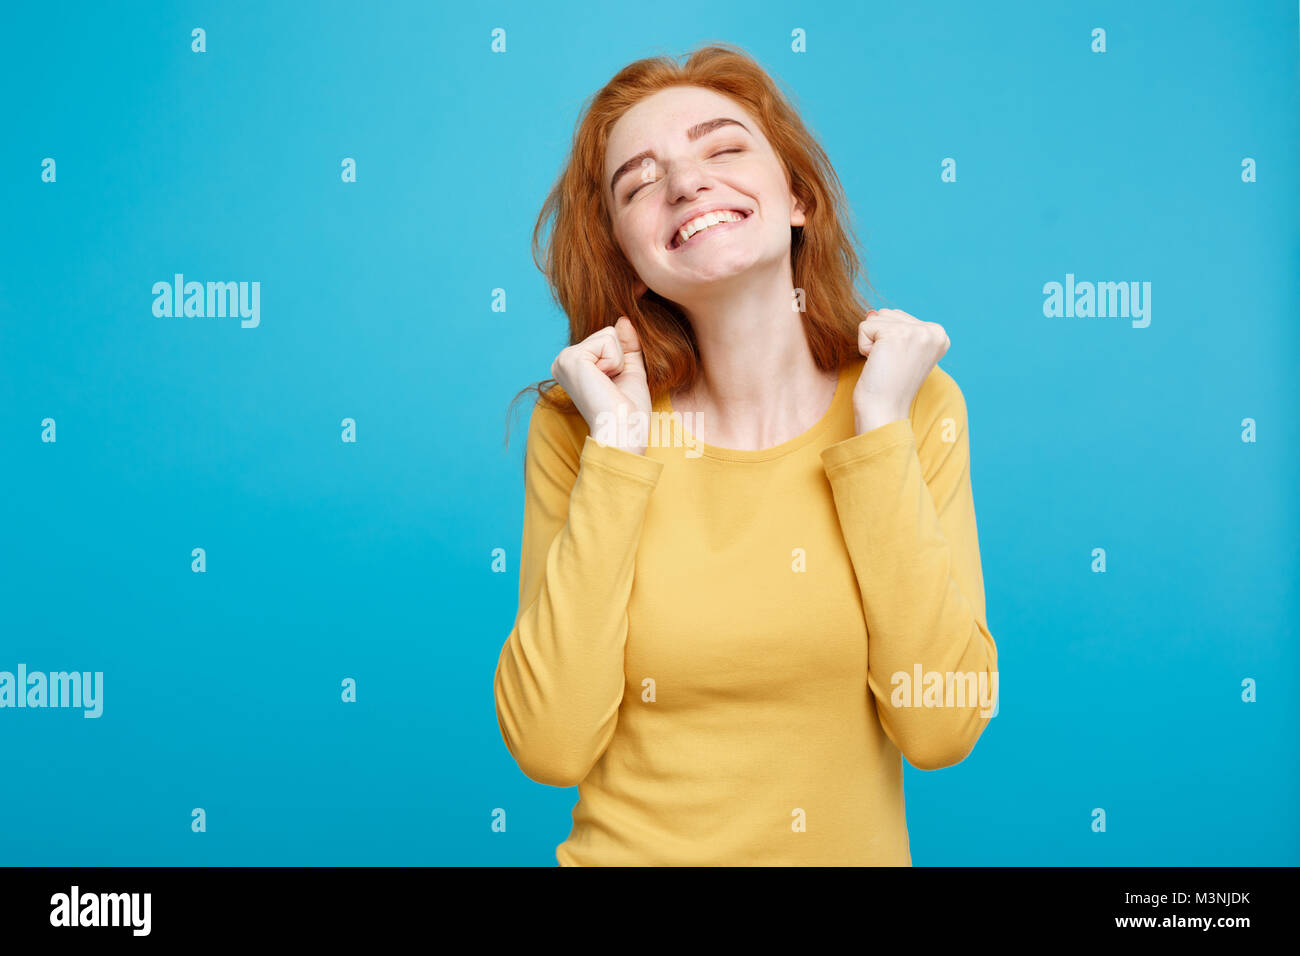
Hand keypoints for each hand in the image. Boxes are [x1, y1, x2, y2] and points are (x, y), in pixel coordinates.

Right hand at [551, 316, 652, 453]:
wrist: (623, 430)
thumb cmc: (628, 410)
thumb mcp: (629, 371)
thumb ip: (626, 345)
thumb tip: (623, 319)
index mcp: (573, 366)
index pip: (607, 339)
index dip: (620, 360)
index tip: (613, 386)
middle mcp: (562, 361)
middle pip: (608, 333)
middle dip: (619, 358)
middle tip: (612, 386)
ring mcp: (564, 358)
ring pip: (609, 334)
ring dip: (618, 361)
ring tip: (608, 384)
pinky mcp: (571, 358)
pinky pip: (608, 340)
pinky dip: (615, 362)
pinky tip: (603, 381)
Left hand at [852, 308, 949, 432]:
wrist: (884, 411)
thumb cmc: (889, 387)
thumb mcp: (900, 352)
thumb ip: (893, 327)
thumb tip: (872, 312)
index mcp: (939, 334)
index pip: (900, 318)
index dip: (890, 341)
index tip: (899, 363)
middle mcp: (934, 330)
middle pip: (888, 314)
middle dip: (881, 339)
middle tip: (891, 365)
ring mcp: (917, 331)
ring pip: (876, 318)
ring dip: (872, 342)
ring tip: (885, 364)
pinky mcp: (896, 333)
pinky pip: (864, 326)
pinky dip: (863, 347)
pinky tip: (877, 364)